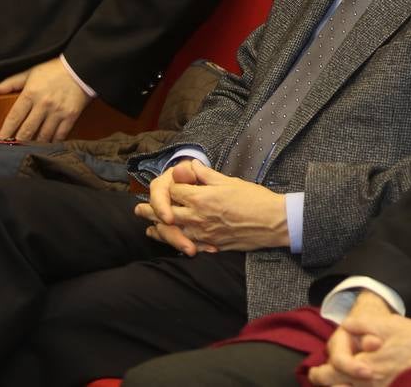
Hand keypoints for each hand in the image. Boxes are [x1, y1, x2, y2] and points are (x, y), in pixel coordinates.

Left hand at [0, 57, 92, 141]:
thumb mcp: (31, 72)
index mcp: (31, 93)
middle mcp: (43, 104)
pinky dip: (52, 142)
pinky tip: (47, 145)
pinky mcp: (71, 116)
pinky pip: (60, 135)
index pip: (14, 117)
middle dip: (17, 141)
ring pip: (43, 136)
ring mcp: (58, 111)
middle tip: (12, 149)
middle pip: (26, 130)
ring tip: (27, 149)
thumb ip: (11, 82)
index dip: (5, 131)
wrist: (83, 67)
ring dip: (34, 144)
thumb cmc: (55, 69)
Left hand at [137, 160, 287, 251]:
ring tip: (147, 228)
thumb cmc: (254, 198)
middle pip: (165, 212)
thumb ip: (205, 175)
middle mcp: (197, 216)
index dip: (170, 186)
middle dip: (151, 209)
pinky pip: (186, 245)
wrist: (272, 222)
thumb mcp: (229, 181)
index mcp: (201, 197)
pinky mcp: (210, 245)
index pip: (175, 190)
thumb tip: (188, 165)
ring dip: (157, 229)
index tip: (168, 185)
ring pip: (172, 232)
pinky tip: (170, 241)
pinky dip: (174, 242)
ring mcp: (202, 233)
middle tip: (138, 209)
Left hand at [309, 294, 410, 386]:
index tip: (314, 371)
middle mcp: (372, 384)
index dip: (319, 373)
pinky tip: (355, 385)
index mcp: (369, 365)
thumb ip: (364, 325)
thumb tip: (346, 326)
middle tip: (317, 377)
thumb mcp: (391, 325)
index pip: (334, 372)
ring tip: (335, 384)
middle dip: (325, 382)